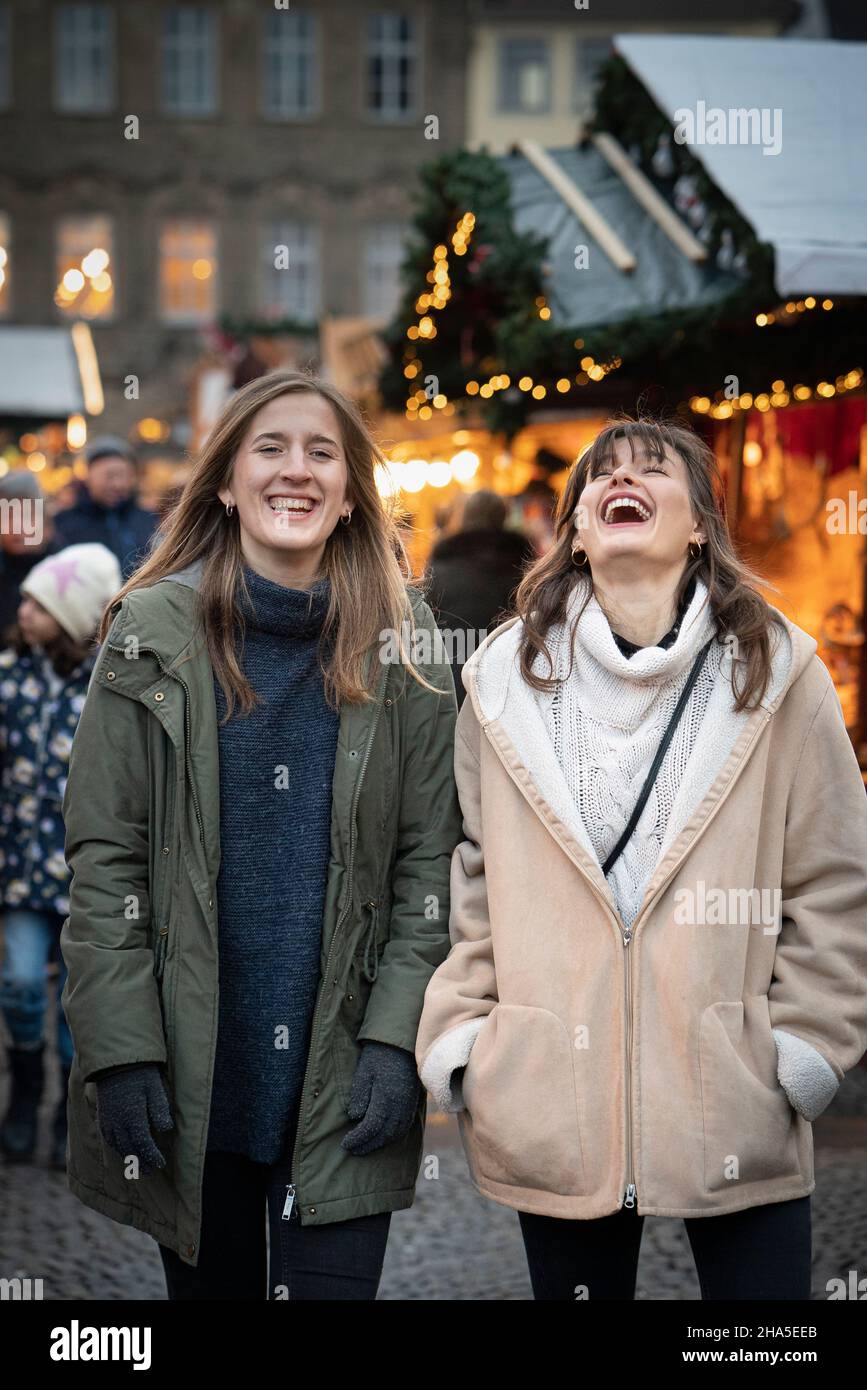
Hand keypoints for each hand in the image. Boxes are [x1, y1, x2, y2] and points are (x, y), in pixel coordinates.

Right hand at [95, 1063, 173, 1175]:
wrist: (116, 1062)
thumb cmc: (140, 1073)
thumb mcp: (155, 1088)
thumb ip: (159, 1110)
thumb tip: (166, 1129)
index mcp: (132, 1117)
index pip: (143, 1144)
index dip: (152, 1156)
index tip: (161, 1163)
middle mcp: (118, 1123)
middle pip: (130, 1149)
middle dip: (140, 1161)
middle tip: (150, 1171)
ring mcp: (108, 1120)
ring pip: (117, 1146)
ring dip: (128, 1157)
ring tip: (137, 1166)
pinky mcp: (103, 1116)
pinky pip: (109, 1138)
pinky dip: (116, 1148)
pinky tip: (122, 1150)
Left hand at [341, 1041, 420, 1155]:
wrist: (402, 1043)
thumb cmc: (379, 1055)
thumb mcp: (364, 1072)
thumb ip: (359, 1095)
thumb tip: (355, 1118)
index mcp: (386, 1098)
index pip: (371, 1128)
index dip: (358, 1139)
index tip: (346, 1144)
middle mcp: (400, 1105)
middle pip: (384, 1134)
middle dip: (368, 1145)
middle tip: (353, 1150)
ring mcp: (408, 1105)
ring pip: (396, 1133)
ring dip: (381, 1143)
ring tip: (367, 1146)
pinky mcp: (412, 1102)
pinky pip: (405, 1126)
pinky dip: (393, 1136)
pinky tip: (384, 1136)